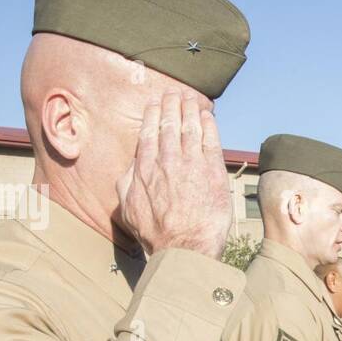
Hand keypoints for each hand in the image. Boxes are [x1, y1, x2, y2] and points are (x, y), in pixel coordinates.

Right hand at [116, 91, 232, 258]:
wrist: (184, 248)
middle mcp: (168, 161)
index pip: (149, 132)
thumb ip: (128, 181)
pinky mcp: (213, 172)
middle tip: (174, 93)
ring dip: (190, 109)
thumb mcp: (128, 208)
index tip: (155, 103)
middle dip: (172, 105)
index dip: (153, 114)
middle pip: (170, 124)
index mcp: (145, 168)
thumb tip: (132, 165)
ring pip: (191, 128)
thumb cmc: (156, 234)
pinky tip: (208, 116)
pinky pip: (211, 140)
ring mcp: (192, 164)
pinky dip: (209, 125)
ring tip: (191, 98)